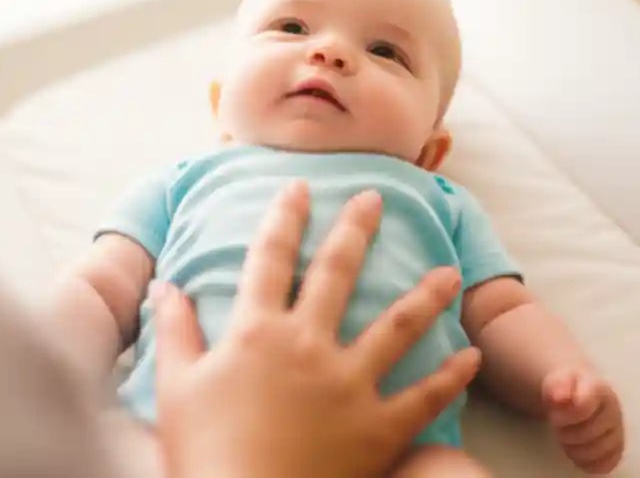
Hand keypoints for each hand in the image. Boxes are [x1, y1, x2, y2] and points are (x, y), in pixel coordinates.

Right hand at [153, 180, 480, 477]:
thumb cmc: (203, 452)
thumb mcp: (176, 387)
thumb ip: (176, 331)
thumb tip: (166, 285)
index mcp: (256, 331)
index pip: (270, 259)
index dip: (284, 218)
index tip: (299, 188)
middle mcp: (307, 345)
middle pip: (337, 273)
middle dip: (356, 230)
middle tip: (375, 199)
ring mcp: (348, 384)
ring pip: (396, 327)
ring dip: (426, 296)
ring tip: (450, 273)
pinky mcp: (377, 428)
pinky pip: (423, 397)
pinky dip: (451, 377)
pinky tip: (473, 356)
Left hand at [541, 367, 624, 474]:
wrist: (580, 390)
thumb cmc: (568, 388)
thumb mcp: (557, 380)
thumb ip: (558, 387)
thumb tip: (559, 397)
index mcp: (599, 390)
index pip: (583, 409)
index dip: (565, 417)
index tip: (554, 415)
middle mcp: (614, 411)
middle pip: (588, 434)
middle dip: (566, 433)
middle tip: (558, 427)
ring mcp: (618, 431)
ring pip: (597, 452)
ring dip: (574, 449)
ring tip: (566, 439)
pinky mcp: (617, 449)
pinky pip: (605, 465)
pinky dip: (587, 463)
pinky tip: (577, 453)